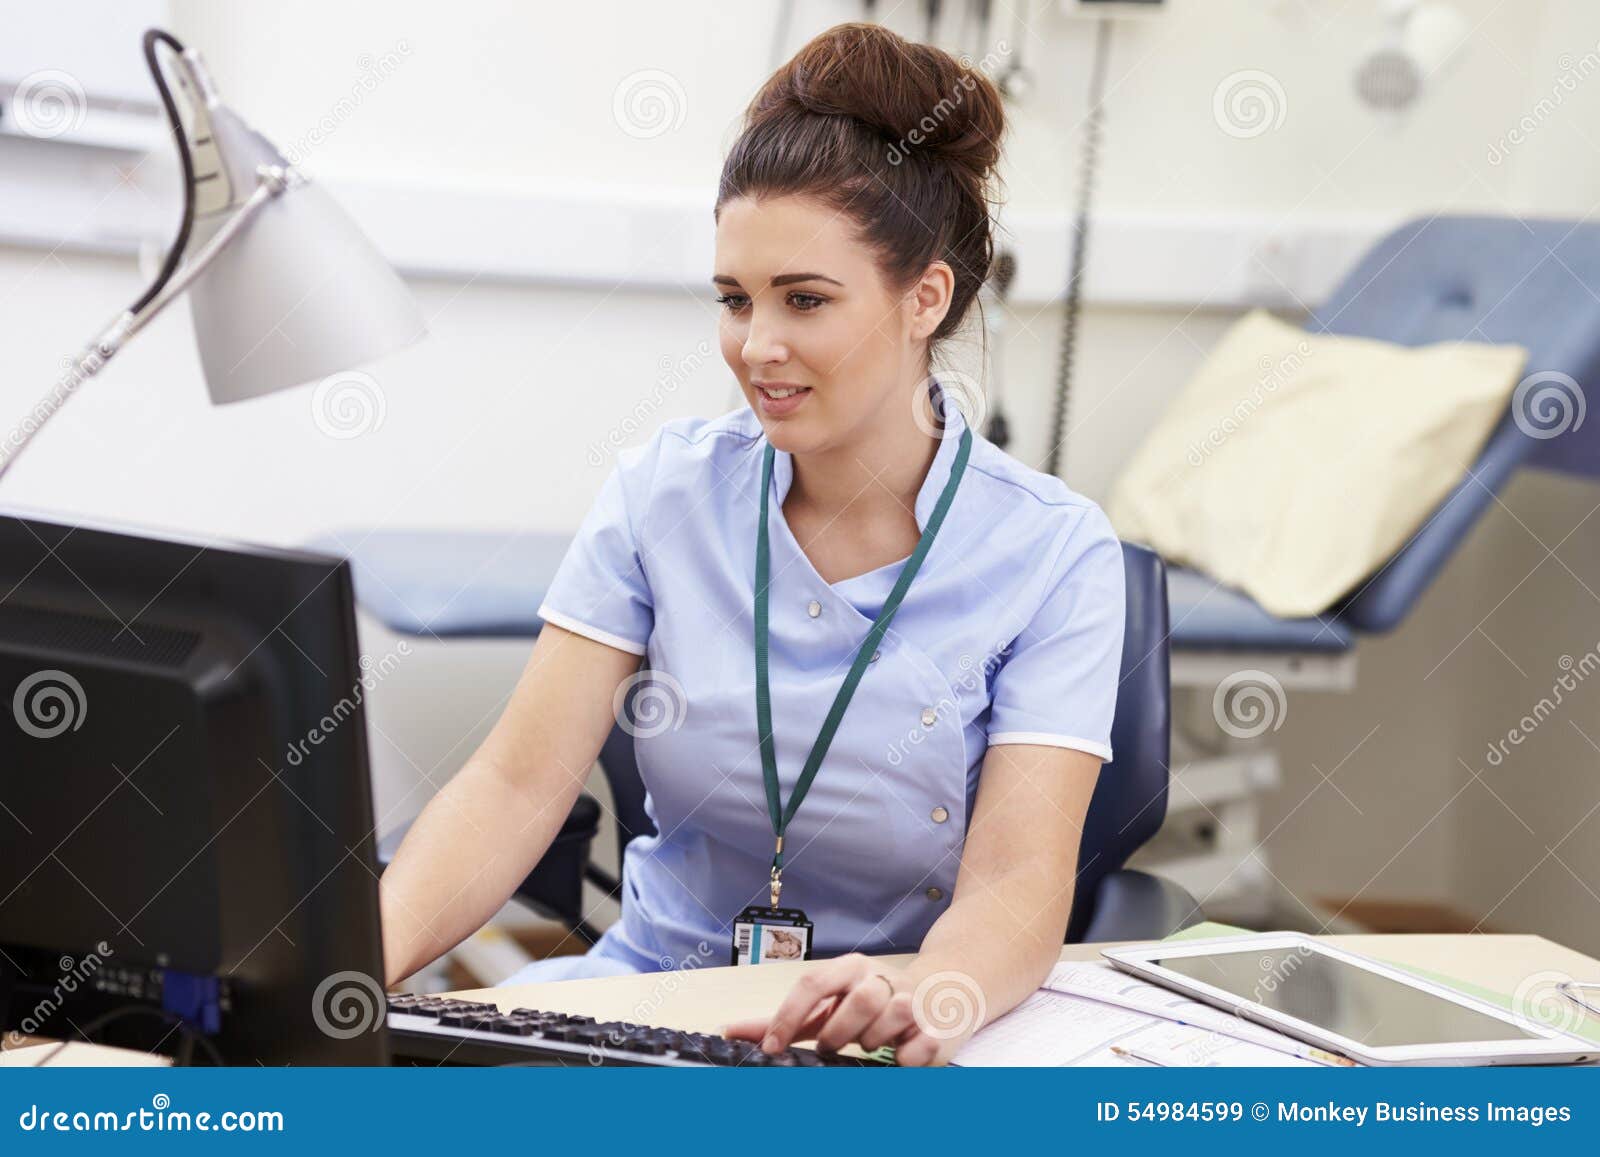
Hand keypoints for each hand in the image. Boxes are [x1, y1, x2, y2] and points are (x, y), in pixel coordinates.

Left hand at [721, 953, 970, 1066]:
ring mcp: (911, 998)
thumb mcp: (827, 1006)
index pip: (812, 983)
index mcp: (849, 967)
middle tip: (832, 1045)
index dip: (788, 1017)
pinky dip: (904, 1058)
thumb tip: (729, 1030)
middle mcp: (880, 976)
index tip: (772, 1048)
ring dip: (872, 1039)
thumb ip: (785, 1019)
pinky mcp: (934, 1026)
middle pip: (857, 1000)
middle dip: (838, 1032)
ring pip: (889, 1016)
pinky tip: (900, 1054)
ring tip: (869, 1043)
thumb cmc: (868, 1004)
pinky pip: (917, 1048)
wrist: (935, 998)